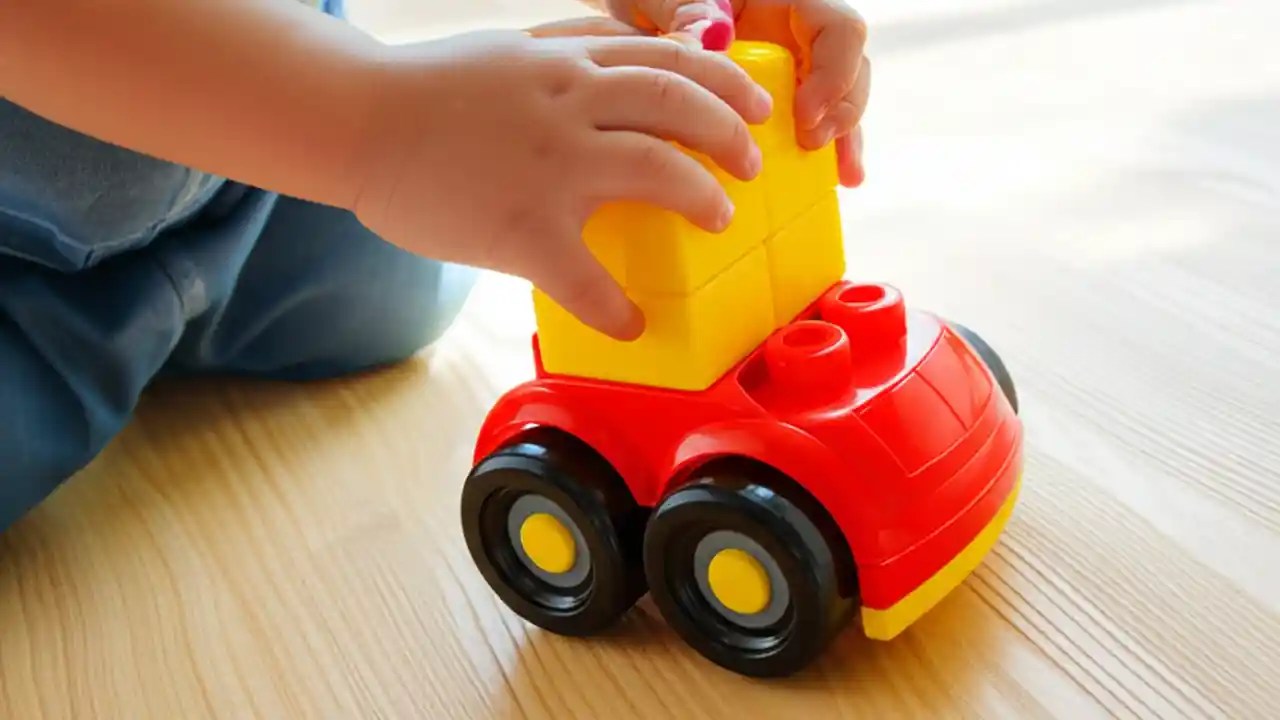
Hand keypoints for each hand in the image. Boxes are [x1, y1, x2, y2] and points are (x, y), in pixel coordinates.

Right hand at [351, 29, 771, 339]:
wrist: (354, 121)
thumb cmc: (424, 91)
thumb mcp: (507, 50)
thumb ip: (566, 52)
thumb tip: (622, 56)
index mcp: (566, 63)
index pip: (669, 61)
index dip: (725, 84)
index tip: (752, 108)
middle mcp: (569, 103)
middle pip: (680, 105)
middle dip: (730, 136)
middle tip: (751, 166)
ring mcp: (549, 163)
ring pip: (659, 170)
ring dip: (703, 197)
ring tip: (719, 221)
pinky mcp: (521, 226)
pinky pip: (587, 277)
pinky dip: (617, 308)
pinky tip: (632, 324)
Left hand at [601, 0, 870, 186]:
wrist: (628, 37)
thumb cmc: (646, 7)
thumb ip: (681, 5)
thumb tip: (711, 33)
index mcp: (778, 2)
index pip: (838, 29)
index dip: (836, 70)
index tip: (803, 113)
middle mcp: (793, 35)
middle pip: (850, 68)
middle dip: (843, 110)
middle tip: (811, 144)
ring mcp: (789, 71)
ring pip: (837, 100)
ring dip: (844, 138)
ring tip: (842, 175)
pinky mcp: (777, 107)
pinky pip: (812, 126)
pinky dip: (826, 153)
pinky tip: (840, 179)